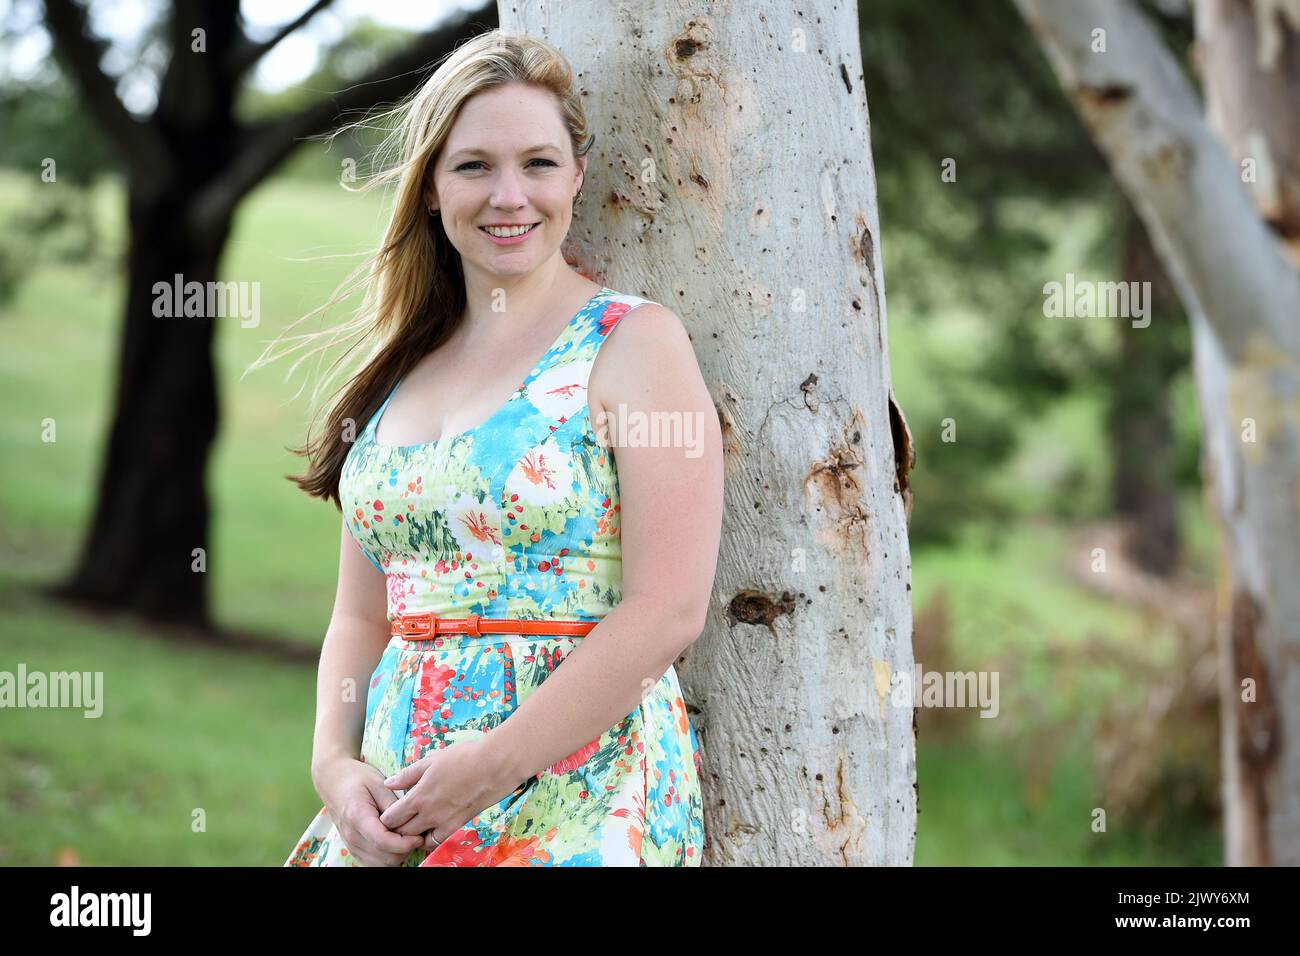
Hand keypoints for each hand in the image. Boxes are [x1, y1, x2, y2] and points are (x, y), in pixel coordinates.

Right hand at [313, 756, 425, 866]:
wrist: (334, 782)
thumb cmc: (358, 778)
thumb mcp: (379, 783)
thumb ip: (393, 804)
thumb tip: (408, 822)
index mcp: (358, 817)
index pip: (383, 841)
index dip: (405, 843)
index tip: (419, 836)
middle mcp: (352, 836)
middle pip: (384, 858)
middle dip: (404, 850)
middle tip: (416, 834)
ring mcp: (351, 845)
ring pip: (381, 864)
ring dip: (398, 855)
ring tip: (406, 837)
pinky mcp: (354, 849)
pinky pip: (374, 863)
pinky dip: (388, 856)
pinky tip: (395, 841)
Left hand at [379, 737, 525, 848]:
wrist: (494, 766)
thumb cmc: (463, 758)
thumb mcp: (431, 760)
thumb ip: (407, 775)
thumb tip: (388, 783)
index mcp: (418, 797)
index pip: (391, 818)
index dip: (385, 817)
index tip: (388, 811)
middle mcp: (428, 815)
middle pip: (402, 832)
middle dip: (396, 828)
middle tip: (398, 819)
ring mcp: (444, 823)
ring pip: (418, 840)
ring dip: (412, 836)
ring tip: (414, 825)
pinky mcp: (458, 826)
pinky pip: (437, 841)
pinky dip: (430, 839)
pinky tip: (431, 828)